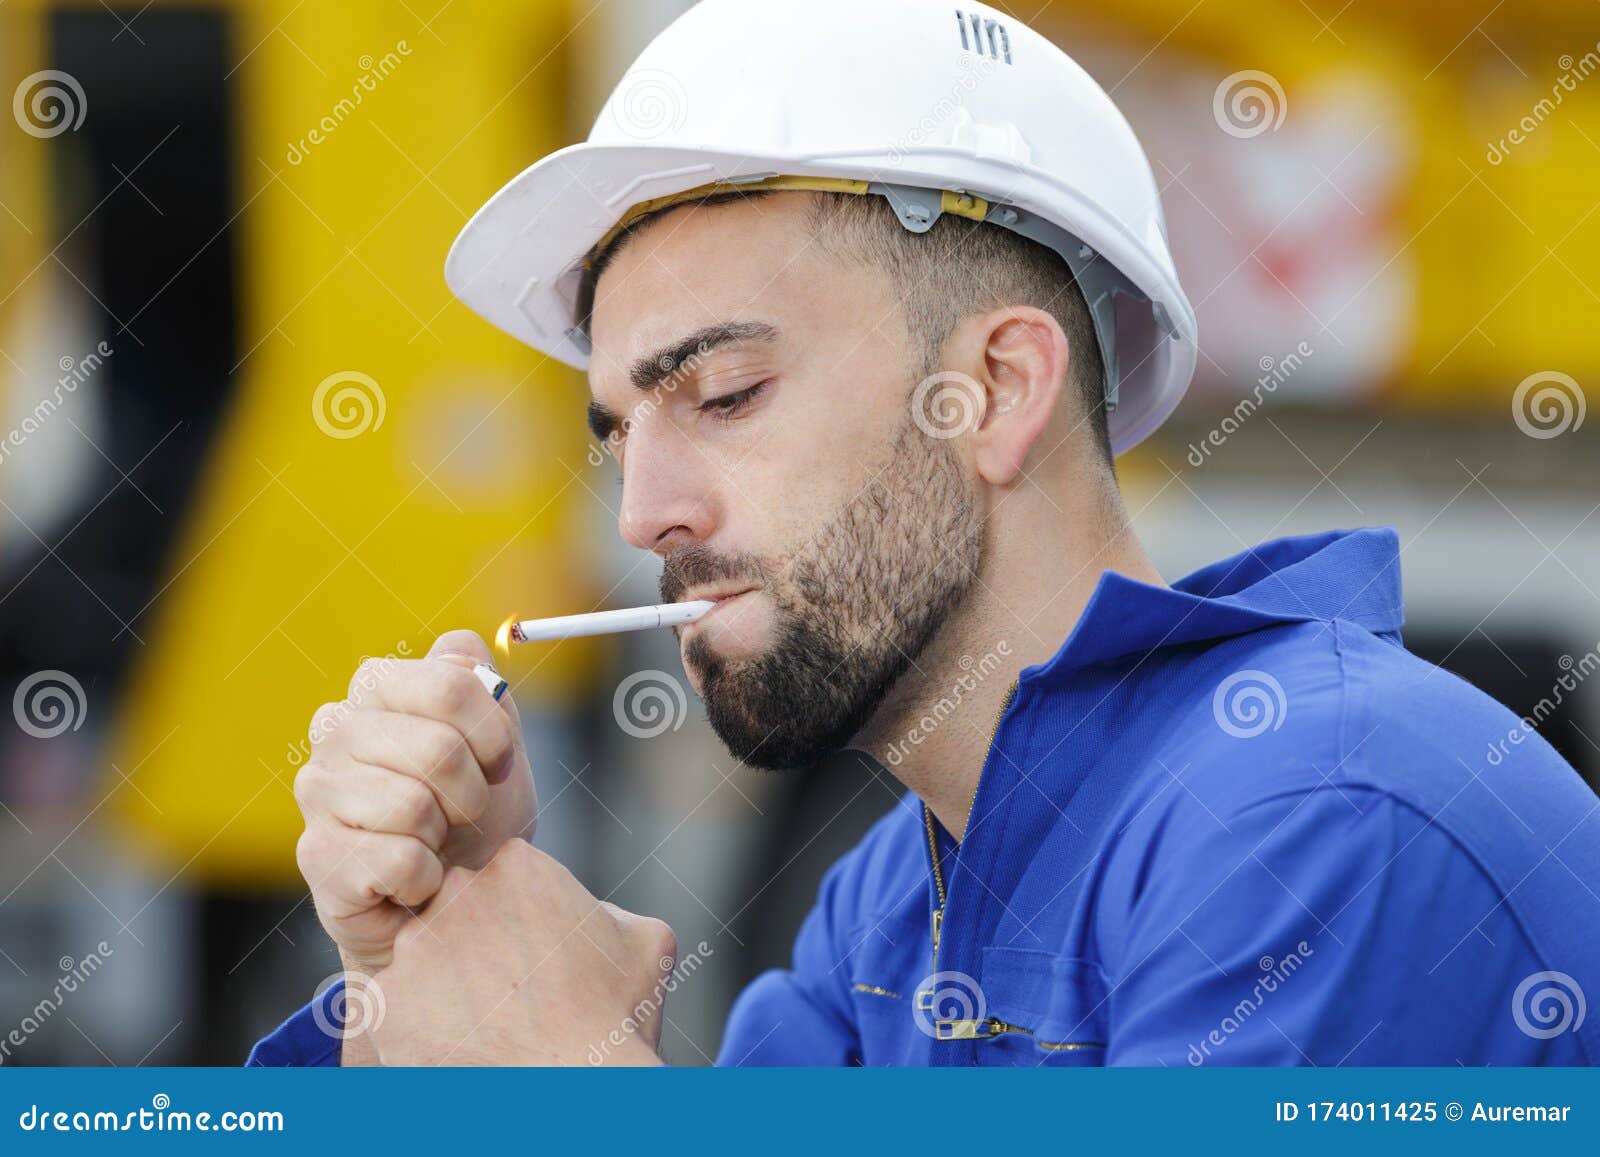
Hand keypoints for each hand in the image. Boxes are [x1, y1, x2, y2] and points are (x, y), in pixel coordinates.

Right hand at [293, 631, 536, 974]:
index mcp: (379, 686)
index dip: (494, 735)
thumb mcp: (497, 745)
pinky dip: (427, 879)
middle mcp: (336, 727)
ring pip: (416, 806)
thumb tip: (464, 652)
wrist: (448, 902)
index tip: (498, 766)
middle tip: (464, 814)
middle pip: (439, 749)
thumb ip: (486, 689)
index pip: (451, 685)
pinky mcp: (316, 853)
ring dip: (446, 838)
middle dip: (473, 794)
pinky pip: (402, 861)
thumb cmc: (471, 816)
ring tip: (434, 843)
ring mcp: (317, 789)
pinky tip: (413, 878)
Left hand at [369, 838, 676, 1065]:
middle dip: (470, 942)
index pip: (499, 877)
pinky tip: (456, 1049)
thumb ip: (608, 910)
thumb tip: (596, 918)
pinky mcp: (384, 1002)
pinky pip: (392, 1010)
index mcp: (516, 864)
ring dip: (441, 986)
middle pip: (451, 909)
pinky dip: (416, 1030)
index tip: (531, 954)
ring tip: (481, 1026)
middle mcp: (456, 890)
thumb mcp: (644, 940)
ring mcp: (414, 945)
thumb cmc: (618, 1017)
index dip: (514, 917)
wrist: (579, 1088)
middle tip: (504, 991)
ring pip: (419, 958)